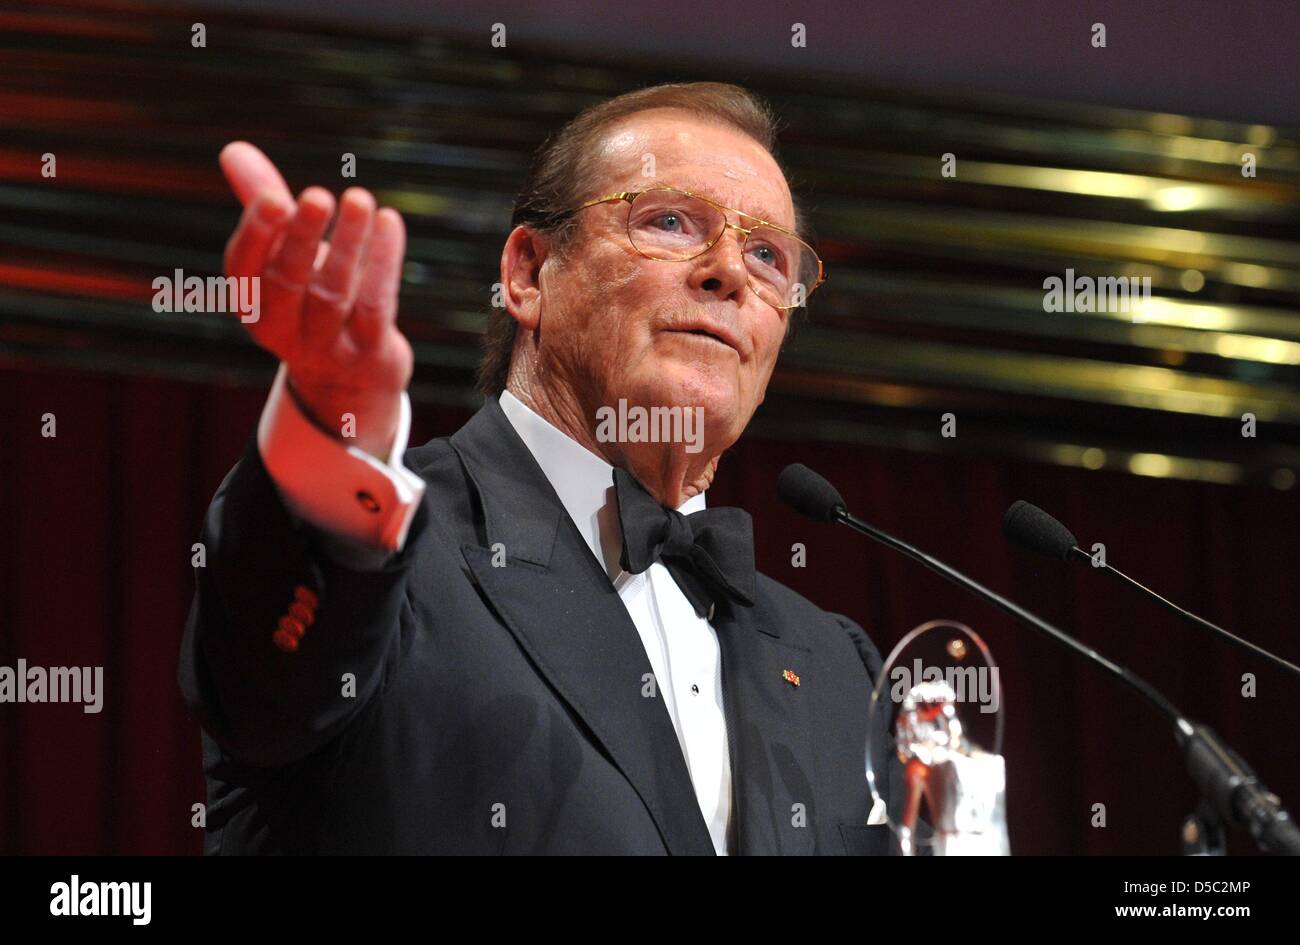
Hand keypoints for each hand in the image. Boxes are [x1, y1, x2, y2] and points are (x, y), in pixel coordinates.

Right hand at [219, 142, 410, 457]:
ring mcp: (326, 346)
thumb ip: (264, 205)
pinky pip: (375, 306)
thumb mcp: (284, 256)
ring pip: (333, 294)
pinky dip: (383, 263)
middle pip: (286, 283)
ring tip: (360, 199)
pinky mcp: (368, 353)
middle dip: (300, 237)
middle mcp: (282, 329)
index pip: (243, 269)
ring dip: (347, 244)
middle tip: (317, 195)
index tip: (275, 198)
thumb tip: (233, 147)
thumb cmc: (311, 301)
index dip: (257, 234)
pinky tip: (389, 222)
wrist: (349, 381)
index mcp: (251, 304)